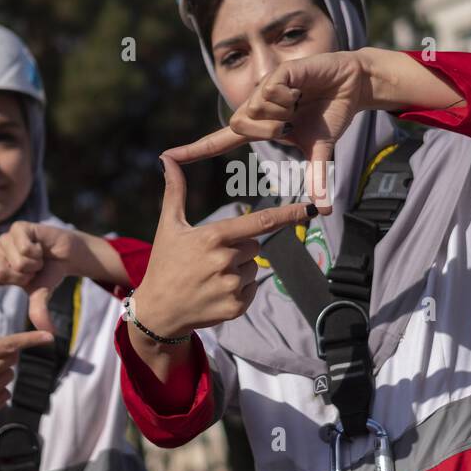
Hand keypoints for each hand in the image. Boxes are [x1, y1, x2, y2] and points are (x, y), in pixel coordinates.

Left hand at [0, 222, 80, 333]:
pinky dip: (36, 251)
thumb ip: (39, 310)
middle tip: (33, 268)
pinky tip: (40, 245)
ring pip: (13, 260)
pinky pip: (23, 248)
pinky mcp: (17, 228)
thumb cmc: (49, 273)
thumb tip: (50, 333)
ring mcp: (4, 239)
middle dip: (23, 274)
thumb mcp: (40, 293)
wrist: (68, 254)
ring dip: (31, 262)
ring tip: (38, 256)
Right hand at [132, 154, 314, 341]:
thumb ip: (175, 191)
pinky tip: (216, 292)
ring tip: (211, 277)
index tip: (311, 209)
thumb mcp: (168, 226)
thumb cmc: (164, 263)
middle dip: (239, 248)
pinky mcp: (236, 307)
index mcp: (212, 237)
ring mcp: (231, 286)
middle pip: (254, 245)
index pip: (259, 222)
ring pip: (254, 267)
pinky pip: (252, 288)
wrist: (158, 310)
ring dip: (239, 269)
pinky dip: (239, 289)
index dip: (288, 214)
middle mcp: (224, 261)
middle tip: (210, 259)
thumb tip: (165, 159)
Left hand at [164, 50, 374, 211]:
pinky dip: (286, 96)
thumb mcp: (320, 149)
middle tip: (291, 122)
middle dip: (266, 131)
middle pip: (240, 125)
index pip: (221, 140)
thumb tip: (325, 210)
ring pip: (254, 109)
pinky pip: (269, 92)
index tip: (168, 156)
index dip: (196, 149)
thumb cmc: (332, 115)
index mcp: (261, 126)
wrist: (352, 85)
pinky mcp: (277, 73)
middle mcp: (257, 106)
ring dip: (280, 113)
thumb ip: (316, 176)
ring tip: (299, 102)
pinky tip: (300, 90)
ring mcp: (265, 88)